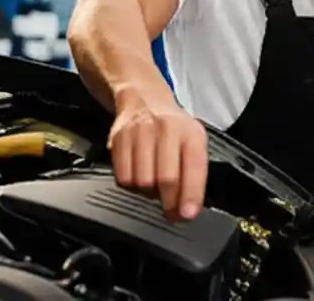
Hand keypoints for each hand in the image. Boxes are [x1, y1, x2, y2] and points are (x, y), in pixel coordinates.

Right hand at [108, 93, 207, 221]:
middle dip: (169, 202)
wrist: (144, 99)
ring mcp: (141, 132)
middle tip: (171, 213)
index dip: (190, 195)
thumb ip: (195, 173)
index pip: (193, 167)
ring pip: (142, 181)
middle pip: (166, 178)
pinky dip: (130, 185)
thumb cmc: (173, 128)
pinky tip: (138, 176)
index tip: (187, 214)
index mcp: (191, 133)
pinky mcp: (119, 138)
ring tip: (154, 186)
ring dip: (148, 193)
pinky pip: (122, 176)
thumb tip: (189, 208)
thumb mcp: (193, 142)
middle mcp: (167, 129)